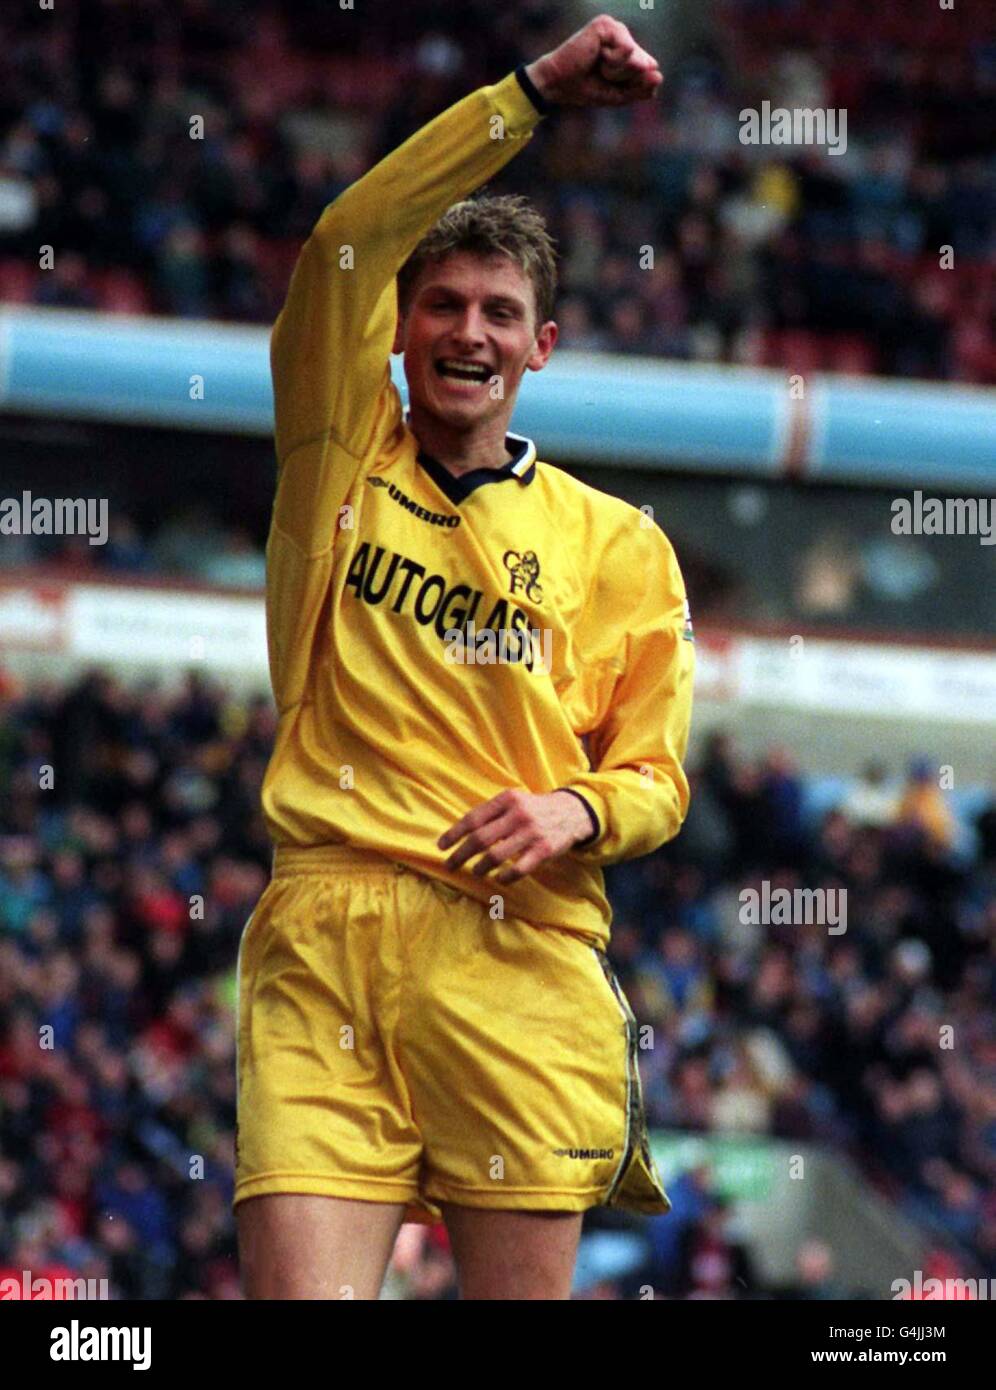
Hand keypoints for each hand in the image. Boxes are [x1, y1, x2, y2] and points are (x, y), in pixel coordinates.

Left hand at [437, 789, 595, 884]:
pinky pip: (519, 869)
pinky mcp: (544, 850)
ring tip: (475, 871)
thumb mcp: (514, 800)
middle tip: (450, 865)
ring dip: (480, 867)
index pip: (473, 818)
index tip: (441, 846)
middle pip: (480, 839)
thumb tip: (460, 833)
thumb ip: (491, 812)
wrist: (572, 812)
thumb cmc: (533, 809)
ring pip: (496, 856)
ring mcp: (532, 833)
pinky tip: (498, 878)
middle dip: (460, 855)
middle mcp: (518, 814)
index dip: (454, 834)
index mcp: (507, 799)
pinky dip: (505, 877)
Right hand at [524, 14, 661, 108]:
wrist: (558, 85)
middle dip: (625, 78)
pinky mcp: (607, 25)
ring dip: (617, 71)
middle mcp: (623, 37)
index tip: (609, 83)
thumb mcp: (619, 95)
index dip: (633, 85)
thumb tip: (658, 74)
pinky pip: (627, 49)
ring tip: (598, 66)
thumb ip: (641, 89)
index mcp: (628, 50)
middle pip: (645, 65)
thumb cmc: (585, 89)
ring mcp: (615, 29)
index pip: (649, 70)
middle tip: (601, 75)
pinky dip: (613, 61)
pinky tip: (597, 56)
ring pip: (636, 58)